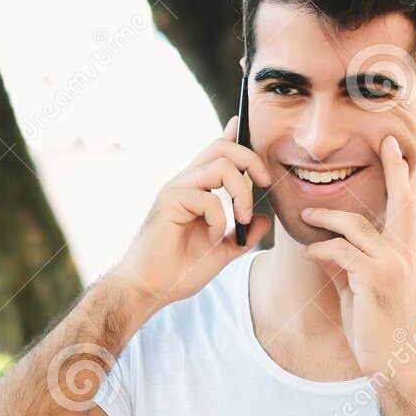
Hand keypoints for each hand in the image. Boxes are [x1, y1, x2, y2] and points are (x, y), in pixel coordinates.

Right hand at [108, 117, 273, 313]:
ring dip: (241, 192)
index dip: (234, 135)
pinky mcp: (169, 201)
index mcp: (195, 189)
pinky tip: (211, 238)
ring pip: (220, 165)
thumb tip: (265, 220)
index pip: (216, 151)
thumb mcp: (222, 252)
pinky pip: (208, 198)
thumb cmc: (179, 271)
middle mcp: (185, 182)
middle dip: (251, 160)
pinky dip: (220, 220)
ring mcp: (175, 189)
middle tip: (264, 184)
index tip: (246, 127)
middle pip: (222, 147)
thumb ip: (243, 236)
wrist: (150, 289)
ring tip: (242, 219)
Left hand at [299, 134, 415, 376]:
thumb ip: (346, 263)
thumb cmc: (374, 326)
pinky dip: (319, 250)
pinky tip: (307, 254)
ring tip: (306, 216)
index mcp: (404, 254)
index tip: (397, 152)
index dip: (401, 178)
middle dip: (393, 169)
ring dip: (326, 219)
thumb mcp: (359, 288)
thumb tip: (321, 246)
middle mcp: (403, 254)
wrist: (390, 360)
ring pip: (355, 226)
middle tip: (384, 143)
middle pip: (400, 201)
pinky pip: (339, 251)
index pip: (406, 208)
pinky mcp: (373, 278)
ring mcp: (391, 264)